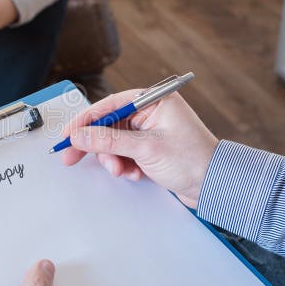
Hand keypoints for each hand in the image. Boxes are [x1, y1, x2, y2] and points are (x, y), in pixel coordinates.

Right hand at [61, 92, 218, 208]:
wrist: (216, 185)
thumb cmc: (193, 160)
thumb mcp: (146, 148)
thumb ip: (108, 141)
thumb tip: (79, 135)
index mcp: (152, 100)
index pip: (108, 105)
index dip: (84, 121)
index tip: (68, 135)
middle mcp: (150, 112)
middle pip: (107, 124)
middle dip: (96, 145)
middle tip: (72, 157)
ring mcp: (149, 131)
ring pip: (113, 142)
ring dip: (113, 159)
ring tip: (124, 170)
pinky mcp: (150, 148)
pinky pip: (124, 154)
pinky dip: (124, 165)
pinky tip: (136, 173)